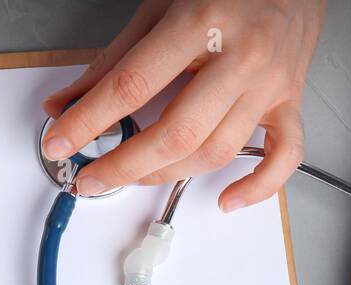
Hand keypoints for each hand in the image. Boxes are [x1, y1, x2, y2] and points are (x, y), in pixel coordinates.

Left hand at [42, 0, 324, 209]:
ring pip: (216, 152)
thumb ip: (114, 58)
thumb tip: (69, 102)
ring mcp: (269, 83)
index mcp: (201, 23)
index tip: (60, 143)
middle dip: (124, 166)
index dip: (89, 121)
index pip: (132, 87)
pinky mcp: (290, 100)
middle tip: (91, 178)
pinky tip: (226, 199)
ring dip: (167, 175)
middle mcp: (240, 57)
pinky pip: (283, 156)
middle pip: (176, 134)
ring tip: (133, 177)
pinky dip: (256, 187)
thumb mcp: (161, 4)